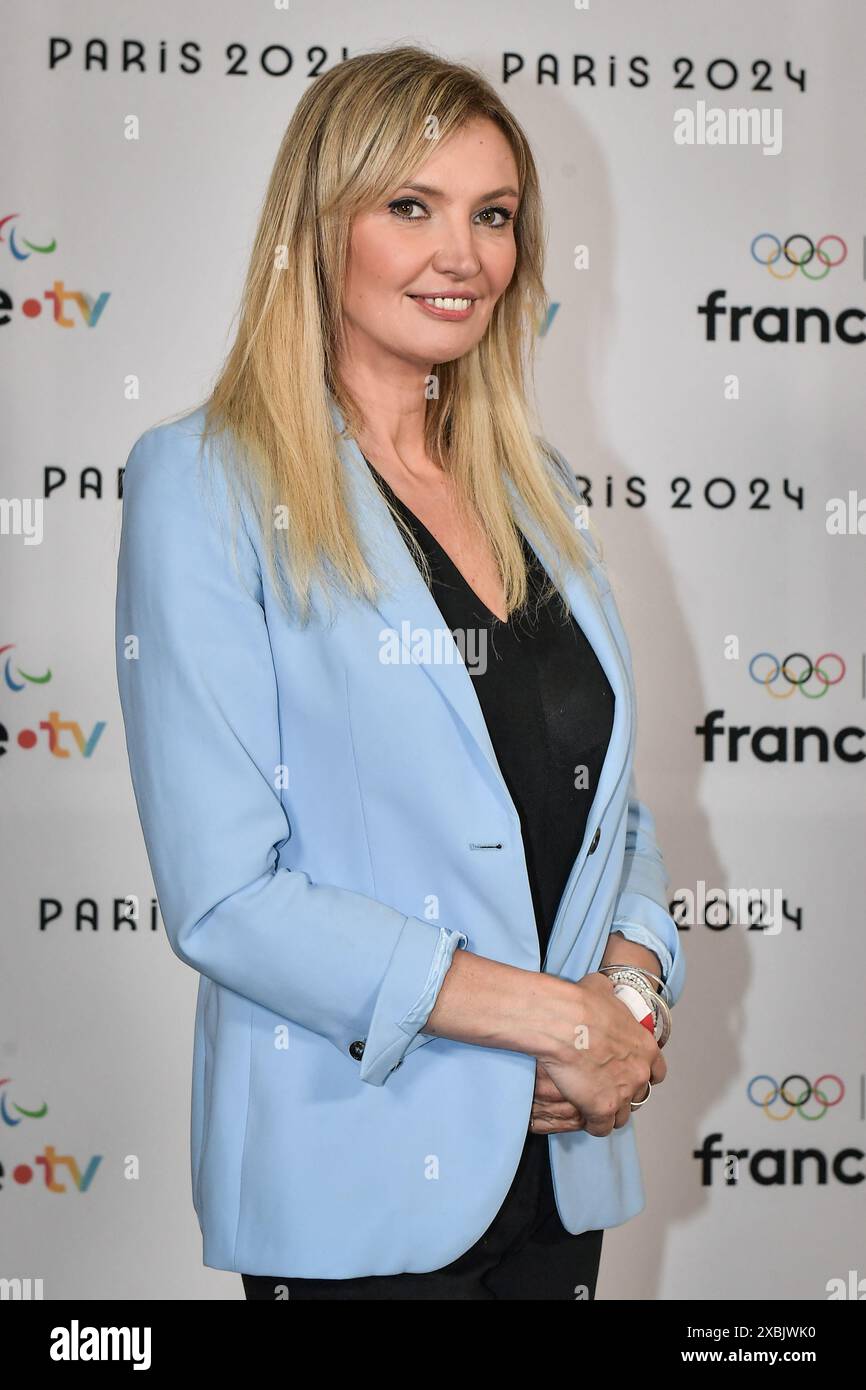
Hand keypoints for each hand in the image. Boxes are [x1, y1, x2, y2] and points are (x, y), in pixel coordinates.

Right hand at [538, 972, 666, 1137]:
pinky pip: (601, 1127)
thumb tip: (604, 989)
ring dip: (610, 1111)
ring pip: (622, 1115)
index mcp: (645, 1047)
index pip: (657, 1072)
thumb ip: (610, 997)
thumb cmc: (581, 1004)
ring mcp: (622, 1094)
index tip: (628, 1071)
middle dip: (624, 1092)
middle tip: (605, 1086)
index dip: (642, 1072)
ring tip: (593, 1103)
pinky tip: (584, 1114)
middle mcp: (639, 1073)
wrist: (563, 1022)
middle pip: (639, 1095)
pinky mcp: (601, 1109)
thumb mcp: (602, 989)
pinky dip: (594, 1123)